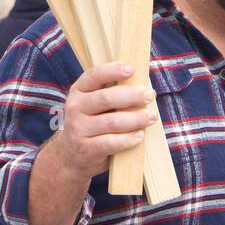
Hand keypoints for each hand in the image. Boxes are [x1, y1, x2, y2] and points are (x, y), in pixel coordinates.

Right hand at [51, 62, 156, 180]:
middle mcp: (75, 107)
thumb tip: (141, 83)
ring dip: (136, 119)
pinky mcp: (86, 148)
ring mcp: (79, 128)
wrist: (72, 155)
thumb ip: (110, 92)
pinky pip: (111, 142)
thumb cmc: (92, 122)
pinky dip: (128, 139)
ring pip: (112, 122)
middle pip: (105, 98)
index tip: (132, 69)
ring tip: (151, 116)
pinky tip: (140, 135)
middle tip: (150, 95)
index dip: (113, 70)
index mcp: (78, 90)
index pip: (94, 75)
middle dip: (131, 96)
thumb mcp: (93, 103)